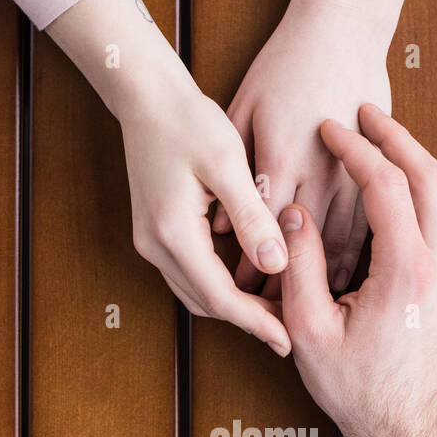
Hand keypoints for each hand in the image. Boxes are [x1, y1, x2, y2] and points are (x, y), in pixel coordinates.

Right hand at [119, 59, 292, 353]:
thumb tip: (276, 265)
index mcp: (172, 232)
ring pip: (196, 294)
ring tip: (276, 313)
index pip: (219, 296)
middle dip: (248, 321)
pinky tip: (250, 283)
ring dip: (234, 308)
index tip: (287, 340)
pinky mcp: (155, 234)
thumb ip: (251, 216)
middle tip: (290, 333)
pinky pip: (190, 275)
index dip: (256, 322)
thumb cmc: (189, 120)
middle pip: (206, 304)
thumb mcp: (227, 164)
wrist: (146, 96)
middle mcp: (155, 246)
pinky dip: (220, 287)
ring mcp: (150, 242)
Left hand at [213, 2, 389, 294]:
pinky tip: (343, 282)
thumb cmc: (284, 66)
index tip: (243, 302)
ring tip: (308, 314)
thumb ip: (233, 174)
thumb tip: (222, 230)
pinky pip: (366, 224)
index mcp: (279, 155)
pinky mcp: (372, 167)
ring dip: (322, 280)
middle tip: (274, 323)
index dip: (252, 272)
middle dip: (285, 288)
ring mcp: (349, 170)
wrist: (341, 27)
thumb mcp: (241, 113)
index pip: (261, 230)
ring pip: (337, 243)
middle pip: (299, 247)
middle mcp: (316, 169)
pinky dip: (353, 257)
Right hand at [280, 104, 436, 436]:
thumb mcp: (310, 330)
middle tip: (365, 115)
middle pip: (430, 175)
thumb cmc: (356, 391)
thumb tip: (290, 212)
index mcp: (406, 272)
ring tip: (386, 140)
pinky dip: (433, 189)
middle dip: (396, 139)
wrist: (410, 433)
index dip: (357, 150)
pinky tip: (407, 186)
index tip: (332, 129)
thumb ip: (300, 265)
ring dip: (420, 160)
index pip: (387, 184)